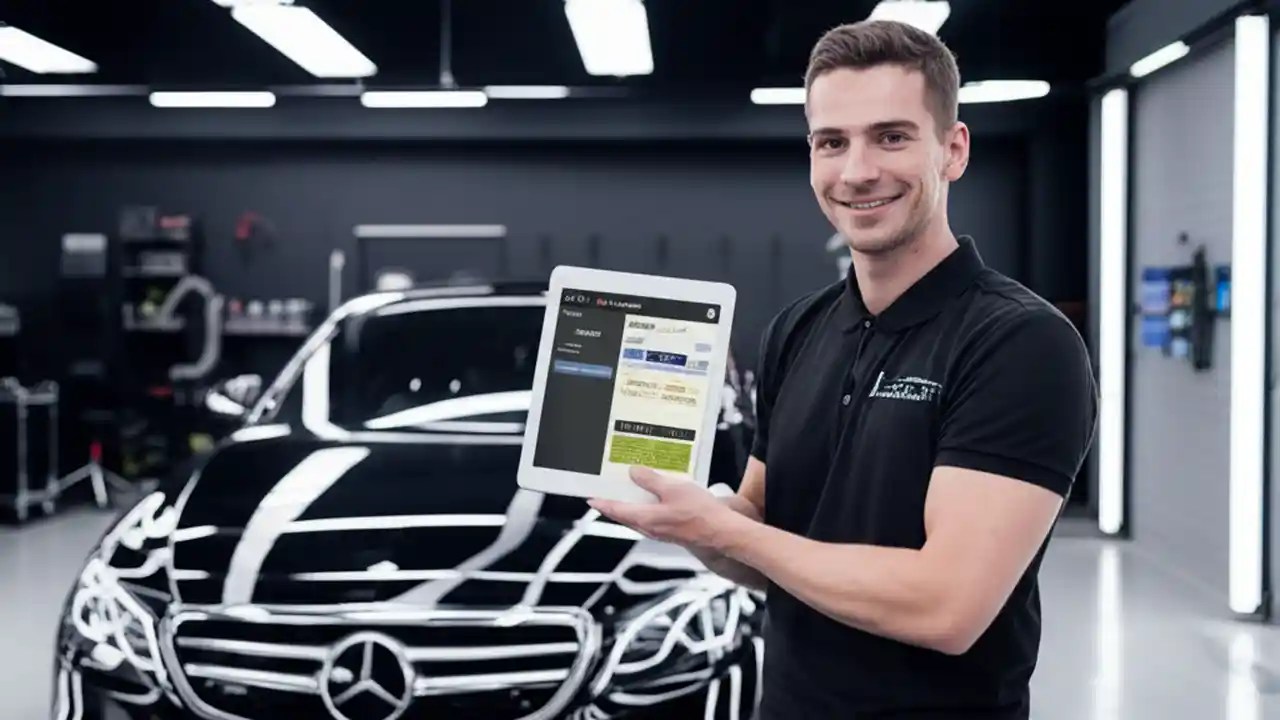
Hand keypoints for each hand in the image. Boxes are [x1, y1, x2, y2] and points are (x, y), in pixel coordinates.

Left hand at [588, 467, 738, 549]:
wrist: (720, 532)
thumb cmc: (698, 512)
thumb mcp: (672, 489)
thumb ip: (650, 480)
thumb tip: (633, 473)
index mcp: (645, 518)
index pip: (616, 510)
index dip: (602, 504)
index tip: (590, 499)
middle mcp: (649, 528)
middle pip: (624, 517)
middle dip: (613, 507)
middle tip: (605, 496)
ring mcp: (660, 532)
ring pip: (637, 519)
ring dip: (629, 508)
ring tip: (627, 495)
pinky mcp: (671, 532)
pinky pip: (650, 520)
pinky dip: (644, 510)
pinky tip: (652, 501)